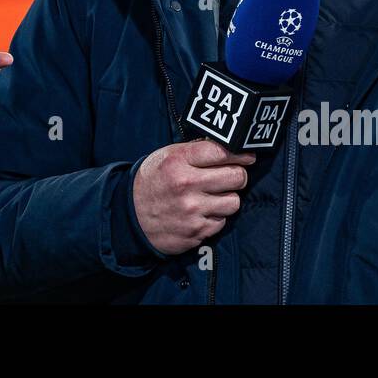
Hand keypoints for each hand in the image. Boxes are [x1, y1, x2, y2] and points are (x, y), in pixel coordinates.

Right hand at [132, 139, 255, 254]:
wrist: (130, 216)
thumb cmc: (153, 181)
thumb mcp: (167, 156)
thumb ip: (195, 150)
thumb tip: (227, 146)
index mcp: (178, 161)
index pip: (222, 152)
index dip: (240, 153)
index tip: (247, 156)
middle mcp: (186, 185)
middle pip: (236, 177)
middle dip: (238, 175)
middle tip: (232, 175)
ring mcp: (192, 211)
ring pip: (234, 201)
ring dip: (228, 198)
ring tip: (214, 195)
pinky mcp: (196, 231)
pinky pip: (222, 221)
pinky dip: (216, 216)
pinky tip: (203, 211)